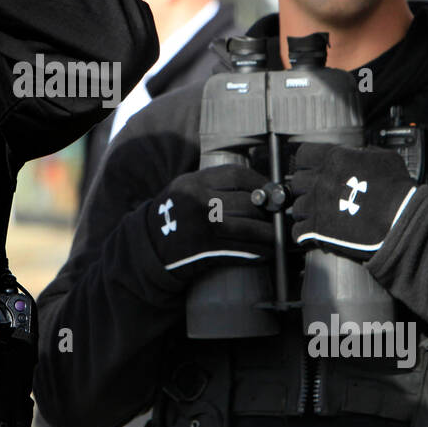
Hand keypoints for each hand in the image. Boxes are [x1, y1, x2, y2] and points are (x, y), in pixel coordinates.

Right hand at [146, 164, 274, 280]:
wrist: (149, 247)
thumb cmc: (172, 216)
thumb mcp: (184, 189)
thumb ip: (213, 184)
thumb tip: (257, 187)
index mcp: (194, 182)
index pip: (237, 175)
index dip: (260, 183)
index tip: (270, 191)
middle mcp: (200, 201)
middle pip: (248, 202)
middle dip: (269, 211)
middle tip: (279, 215)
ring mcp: (204, 226)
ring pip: (251, 227)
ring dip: (270, 233)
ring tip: (277, 235)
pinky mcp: (208, 250)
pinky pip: (244, 249)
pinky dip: (260, 251)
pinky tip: (267, 251)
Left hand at [288, 143, 417, 260]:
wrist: (401, 220)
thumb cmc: (398, 190)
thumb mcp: (385, 159)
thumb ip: (366, 153)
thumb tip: (361, 152)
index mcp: (334, 159)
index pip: (303, 155)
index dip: (307, 164)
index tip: (313, 170)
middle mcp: (320, 180)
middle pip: (296, 182)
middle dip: (306, 188)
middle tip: (318, 194)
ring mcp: (316, 205)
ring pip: (296, 207)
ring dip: (305, 211)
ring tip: (319, 215)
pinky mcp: (317, 229)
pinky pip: (297, 230)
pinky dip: (303, 232)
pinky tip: (313, 232)